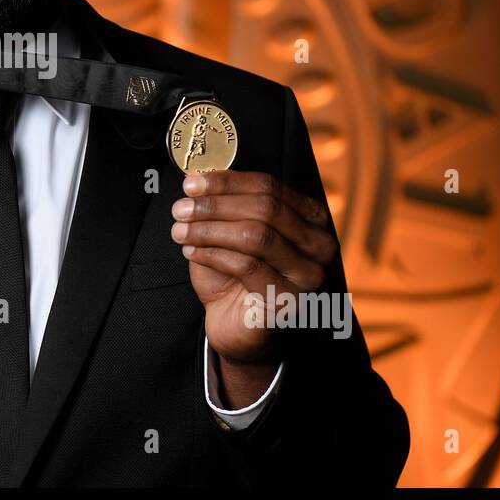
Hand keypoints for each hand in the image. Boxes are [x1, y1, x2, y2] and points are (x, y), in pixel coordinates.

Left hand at [171, 170, 338, 366]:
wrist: (235, 327)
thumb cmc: (233, 276)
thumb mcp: (229, 231)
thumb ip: (224, 203)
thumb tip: (199, 172)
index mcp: (310, 218)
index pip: (269, 187)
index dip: (227, 182)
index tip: (191, 183)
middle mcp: (318, 245)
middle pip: (266, 209)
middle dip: (216, 205)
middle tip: (181, 208)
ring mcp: (308, 275)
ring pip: (257, 236)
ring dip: (210, 229)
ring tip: (180, 231)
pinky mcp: (289, 300)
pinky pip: (247, 266)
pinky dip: (213, 254)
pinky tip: (191, 251)